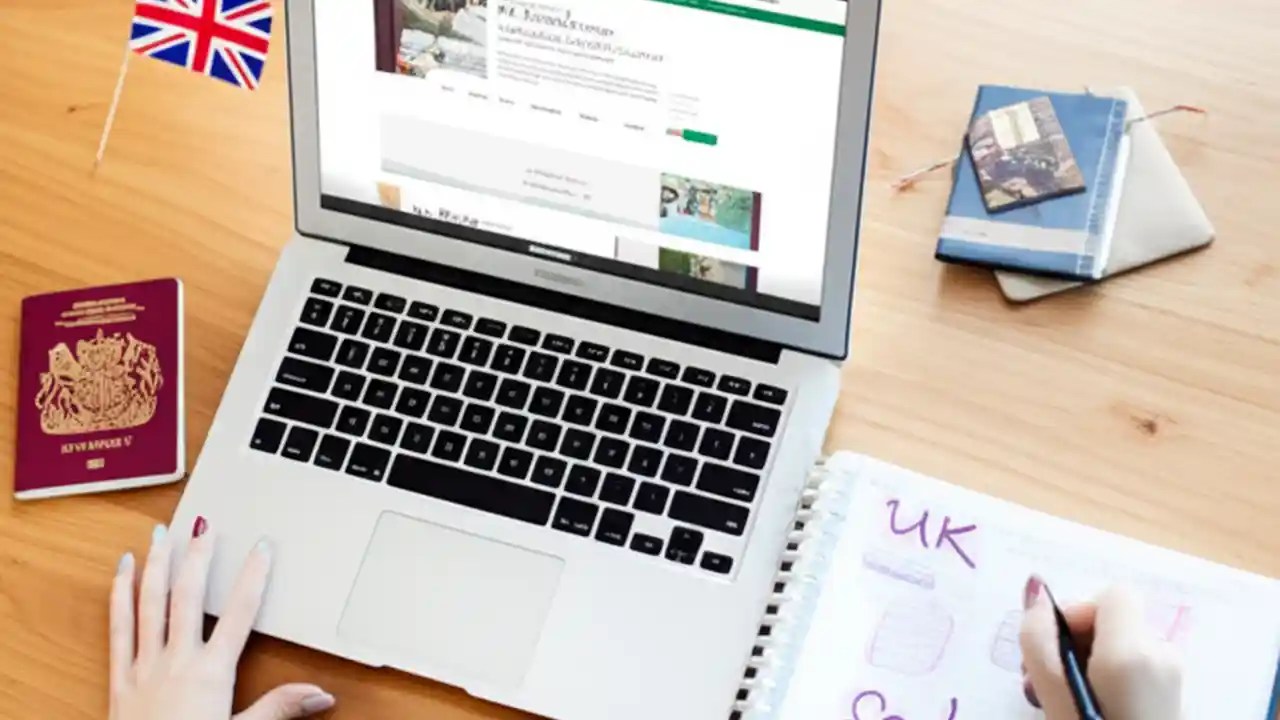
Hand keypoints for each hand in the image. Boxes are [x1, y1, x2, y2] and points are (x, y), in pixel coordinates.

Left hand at [110, 520, 335, 719]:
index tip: (262, 547)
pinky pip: (118, 628)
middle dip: (199, 557)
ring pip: (150, 603)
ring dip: (157, 565)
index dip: (253, 577)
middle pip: (188, 597)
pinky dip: (120, 595)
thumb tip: (321, 695)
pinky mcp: (120, 678)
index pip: (238, 614)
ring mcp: (144, 666)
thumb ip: (279, 709)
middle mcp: (177, 662)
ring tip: (162, 533)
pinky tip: (122, 571)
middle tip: (206, 524)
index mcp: (211, 674)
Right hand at [1019, 576, 1181, 719]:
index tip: (1055, 648)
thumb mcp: (1054, 696)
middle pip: (1116, 622)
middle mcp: (1163, 655)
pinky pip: (1136, 671)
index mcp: (1135, 650)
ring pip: (1122, 648)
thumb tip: (1034, 589)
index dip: (1078, 611)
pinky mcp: (1172, 700)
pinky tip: (1090, 710)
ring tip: (1061, 700)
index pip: (1114, 594)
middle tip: (1043, 679)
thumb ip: (1038, 640)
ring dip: (1087, 664)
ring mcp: (1173, 680)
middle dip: (1076, 642)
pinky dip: (1108, 681)